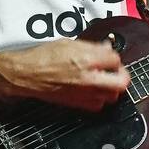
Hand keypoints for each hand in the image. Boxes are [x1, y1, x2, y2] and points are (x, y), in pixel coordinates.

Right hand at [0, 39, 129, 111]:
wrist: (27, 75)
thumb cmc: (43, 57)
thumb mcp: (69, 43)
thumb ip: (91, 47)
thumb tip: (106, 48)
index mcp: (87, 59)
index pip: (115, 59)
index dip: (113, 57)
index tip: (109, 57)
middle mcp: (89, 78)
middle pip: (121, 82)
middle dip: (121, 75)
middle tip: (116, 71)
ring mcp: (85, 93)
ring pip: (113, 95)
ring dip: (112, 87)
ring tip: (104, 80)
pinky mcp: (79, 104)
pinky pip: (99, 105)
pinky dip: (100, 98)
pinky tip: (93, 90)